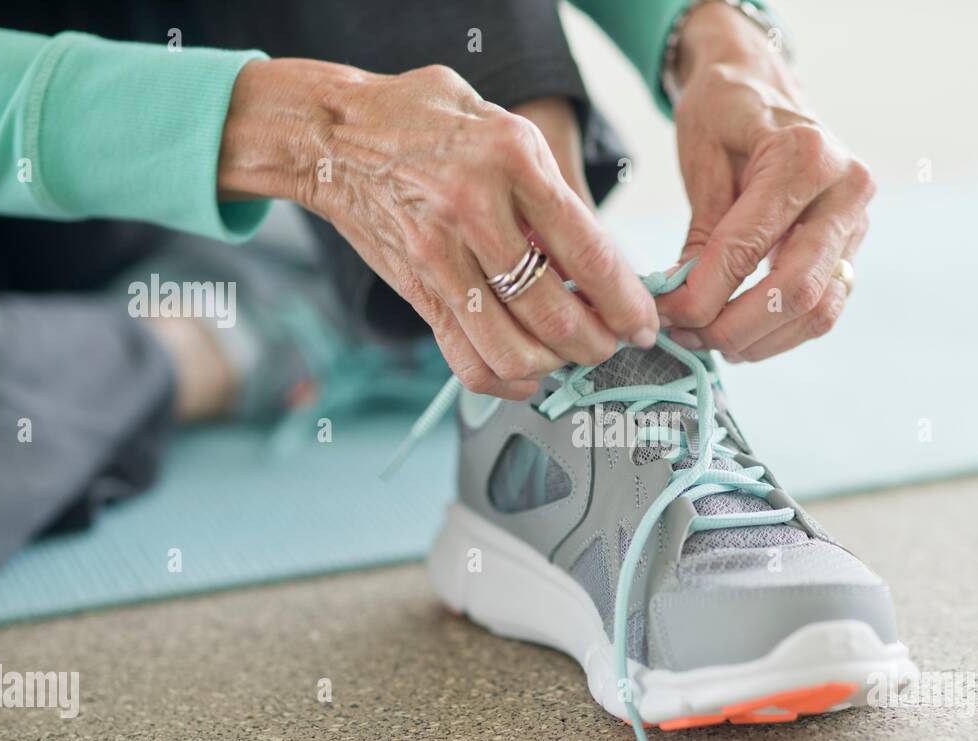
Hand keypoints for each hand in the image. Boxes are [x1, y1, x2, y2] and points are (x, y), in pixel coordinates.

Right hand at [218, 59, 657, 397]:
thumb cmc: (427, 121)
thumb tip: (596, 258)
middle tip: (613, 344)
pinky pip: (466, 360)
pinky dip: (505, 382)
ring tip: (572, 356)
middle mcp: (475, 210)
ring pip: (513, 349)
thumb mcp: (501, 123)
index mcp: (512, 159)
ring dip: (555, 366)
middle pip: (555, 314)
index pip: (588, 252)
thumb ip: (547, 185)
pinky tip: (526, 375)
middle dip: (598, 345)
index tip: (643, 322)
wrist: (333, 135)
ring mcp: (440, 256)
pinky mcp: (416, 289)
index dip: (625, 302)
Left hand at [655, 3, 874, 361]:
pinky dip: (779, 334)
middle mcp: (846, 189)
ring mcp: (857, 222)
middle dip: (734, 328)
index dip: (703, 294)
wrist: (765, 87)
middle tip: (688, 338)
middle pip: (795, 290)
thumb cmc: (727, 112)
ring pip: (817, 311)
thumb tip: (685, 306)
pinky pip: (823, 311)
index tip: (666, 316)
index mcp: (805, 155)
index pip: (749, 248)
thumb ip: (702, 233)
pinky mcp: (852, 248)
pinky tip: (739, 334)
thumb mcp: (703, 156)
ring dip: (759, 341)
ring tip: (708, 340)